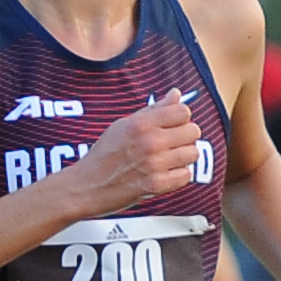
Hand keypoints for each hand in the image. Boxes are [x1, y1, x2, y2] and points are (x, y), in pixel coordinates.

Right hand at [66, 89, 201, 214]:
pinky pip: (186, 175)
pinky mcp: (157, 185)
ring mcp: (155, 165)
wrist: (87, 186)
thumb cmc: (104, 155)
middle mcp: (150, 142)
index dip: (181, 117)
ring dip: (183, 156)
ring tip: (169, 158)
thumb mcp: (123, 125)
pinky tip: (165, 173)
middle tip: (172, 142)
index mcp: (141, 124)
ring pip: (193, 153)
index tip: (174, 124)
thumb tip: (176, 94)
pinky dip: (178, 175)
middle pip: (193, 131)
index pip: (183, 111)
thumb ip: (153, 110)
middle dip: (185, 136)